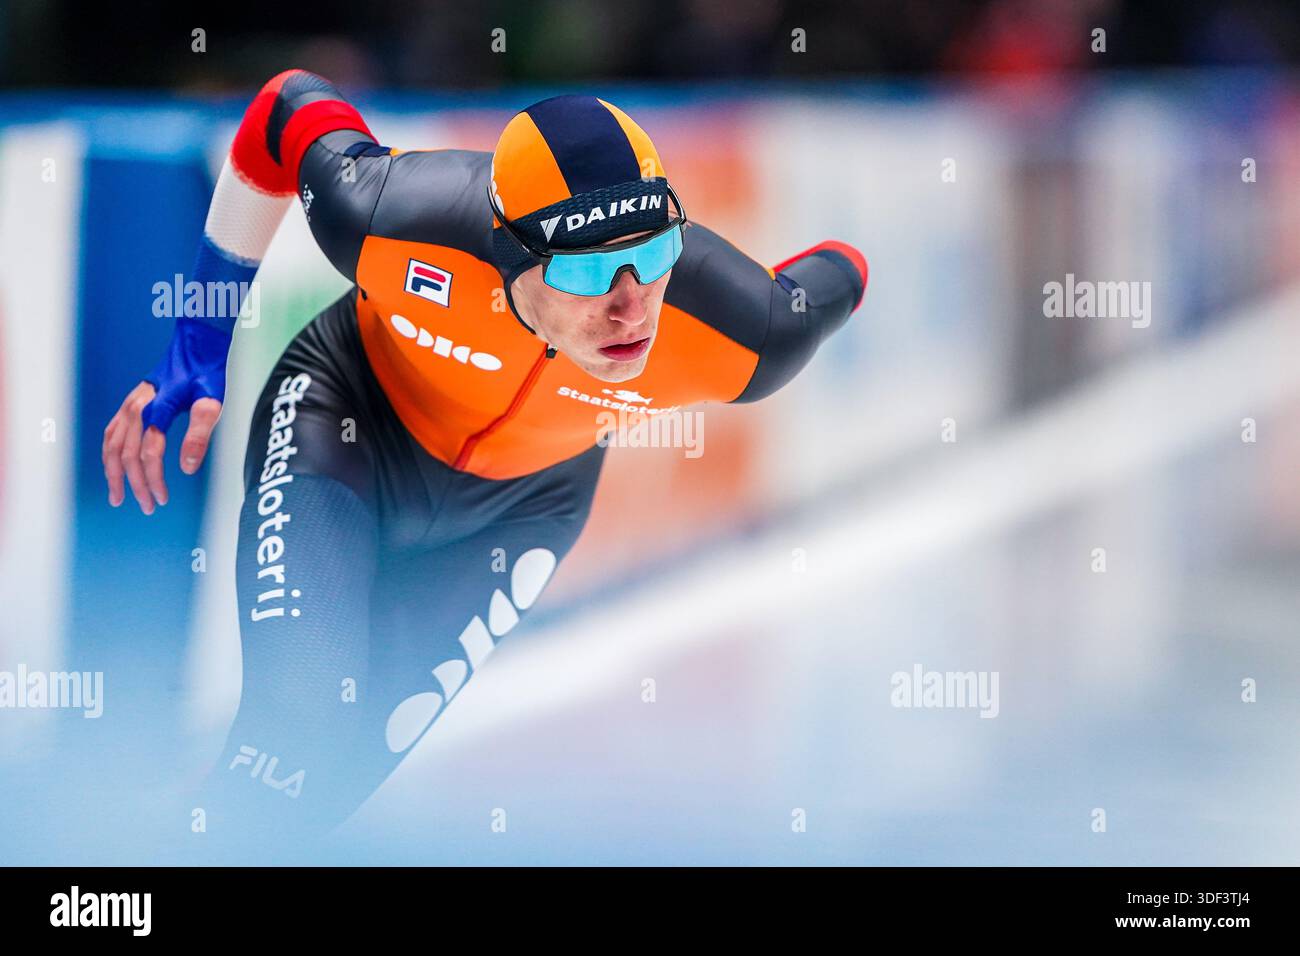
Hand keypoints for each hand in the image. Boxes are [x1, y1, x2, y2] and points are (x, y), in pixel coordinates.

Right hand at [102, 381, 221, 513]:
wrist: (195, 345)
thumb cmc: (205, 373)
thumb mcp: (211, 403)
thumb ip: (199, 435)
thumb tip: (187, 468)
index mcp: (156, 410)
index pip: (149, 454)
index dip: (154, 480)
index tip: (162, 498)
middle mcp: (136, 409)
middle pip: (128, 455)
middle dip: (135, 485)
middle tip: (147, 506)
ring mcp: (129, 406)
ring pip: (112, 446)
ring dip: (114, 474)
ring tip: (118, 496)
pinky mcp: (129, 404)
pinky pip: (111, 433)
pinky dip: (109, 454)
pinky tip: (112, 467)